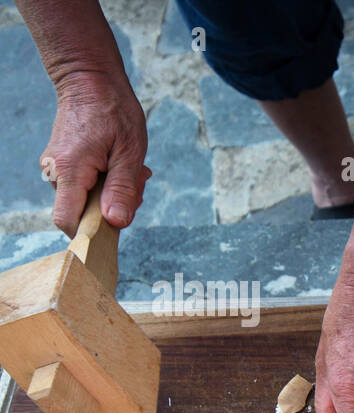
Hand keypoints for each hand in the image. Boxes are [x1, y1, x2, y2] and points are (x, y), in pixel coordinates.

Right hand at [41, 69, 149, 234]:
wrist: (89, 79)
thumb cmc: (112, 110)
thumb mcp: (129, 152)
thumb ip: (122, 190)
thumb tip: (116, 223)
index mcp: (70, 171)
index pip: (68, 220)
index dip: (91, 232)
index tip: (117, 224)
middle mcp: (56, 173)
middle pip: (83, 213)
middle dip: (114, 207)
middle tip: (137, 183)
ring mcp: (57, 168)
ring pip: (87, 201)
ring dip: (115, 193)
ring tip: (132, 169)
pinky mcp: (64, 165)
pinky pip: (86, 186)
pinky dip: (107, 182)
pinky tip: (121, 165)